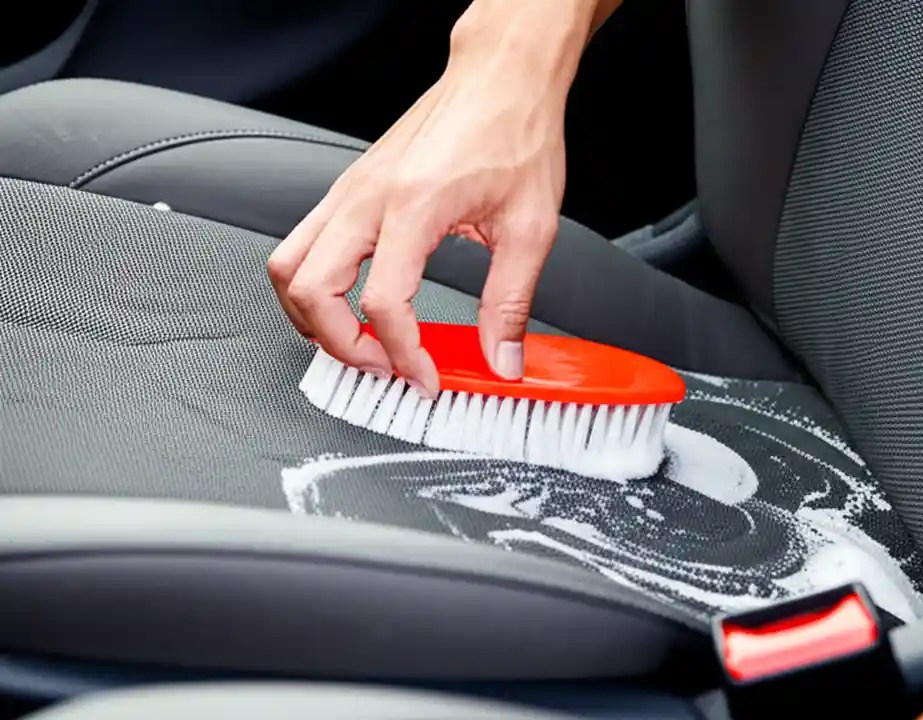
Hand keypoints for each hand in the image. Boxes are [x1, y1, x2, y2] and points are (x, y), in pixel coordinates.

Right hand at [267, 0, 593, 394]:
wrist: (502, 79)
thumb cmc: (515, 134)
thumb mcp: (530, 229)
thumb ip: (509, 303)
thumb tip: (500, 358)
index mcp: (413, 206)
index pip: (381, 303)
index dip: (402, 355)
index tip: (426, 378)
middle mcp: (367, 196)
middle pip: (308, 289)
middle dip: (339, 344)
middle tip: (383, 367)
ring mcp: (350, 190)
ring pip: (288, 265)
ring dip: (312, 316)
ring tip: (359, 342)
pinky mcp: (350, 188)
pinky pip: (304, 244)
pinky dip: (315, 285)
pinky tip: (354, 302)